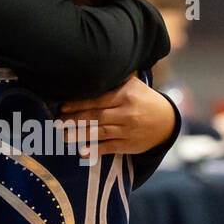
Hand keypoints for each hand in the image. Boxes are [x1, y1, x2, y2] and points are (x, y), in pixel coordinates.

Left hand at [57, 73, 175, 155]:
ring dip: (80, 135)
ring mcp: (128, 131)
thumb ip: (115, 80)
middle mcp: (127, 113)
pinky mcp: (128, 146)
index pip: (98, 100)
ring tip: (63, 137)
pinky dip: (95, 150)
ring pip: (100, 133)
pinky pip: (109, 148)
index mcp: (126, 96)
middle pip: (96, 117)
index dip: (78, 104)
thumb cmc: (143, 100)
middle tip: (57, 123)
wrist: (166, 122)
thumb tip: (89, 71)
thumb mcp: (133, 85)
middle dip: (74, 120)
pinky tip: (82, 152)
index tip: (62, 107)